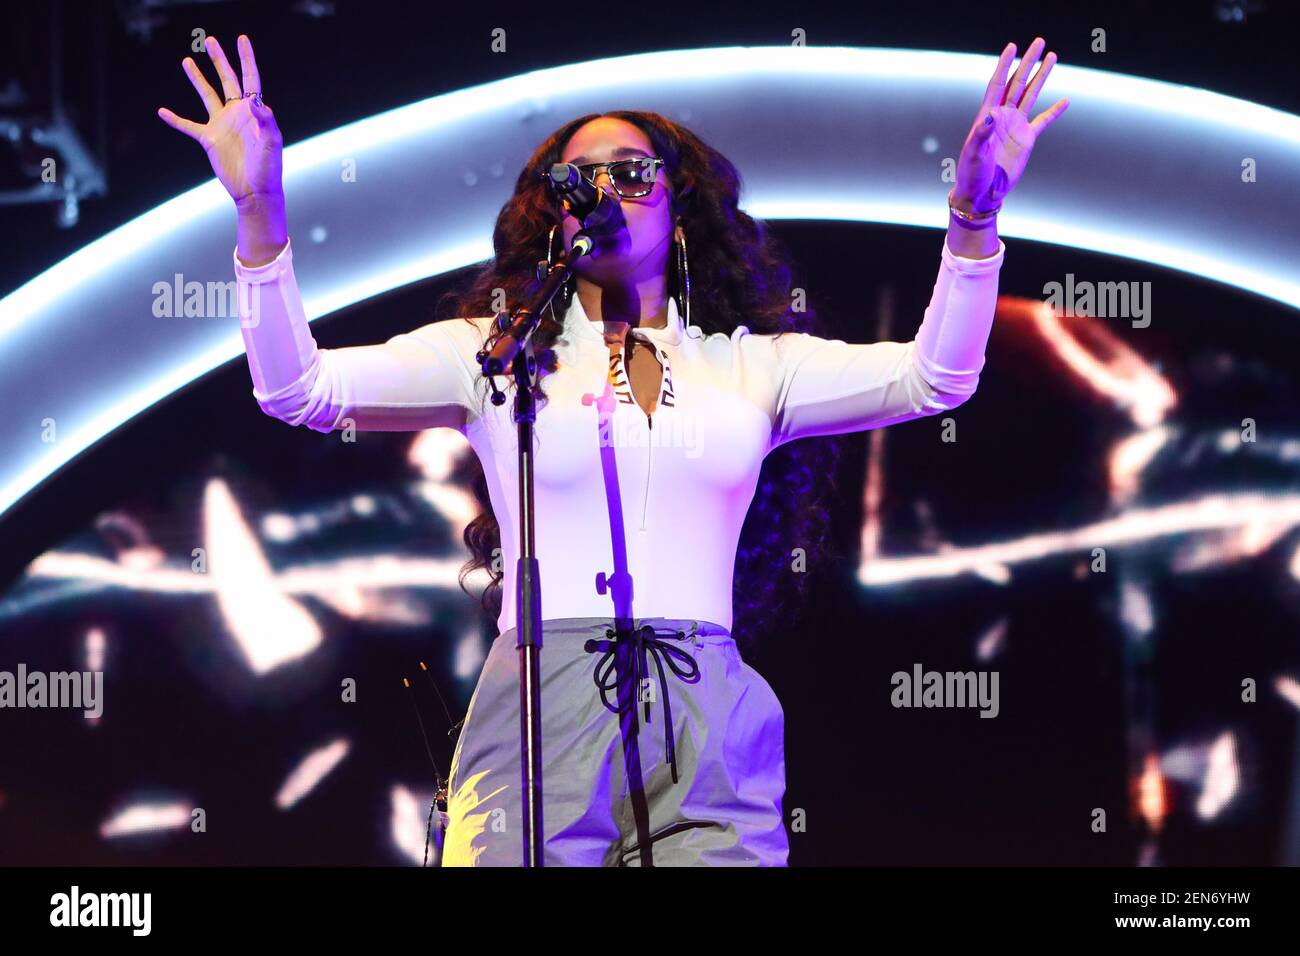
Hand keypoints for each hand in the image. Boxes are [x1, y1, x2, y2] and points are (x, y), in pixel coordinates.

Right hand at [157, 34, 282, 207]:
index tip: (241, 39)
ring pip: (206, 95)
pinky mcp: (209, 139)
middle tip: (211, 41)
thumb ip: (265, 120)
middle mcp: (236, 113)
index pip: (250, 79)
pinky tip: (162, 111)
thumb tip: (255, 99)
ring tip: (187, 61)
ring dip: (197, 78)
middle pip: (227, 80)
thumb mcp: (271, 142)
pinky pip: (188, 126)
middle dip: (219, 60)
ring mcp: (221, 124)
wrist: (255, 190)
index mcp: (253, 111)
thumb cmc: (268, 167)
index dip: (246, 59)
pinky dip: (175, 119)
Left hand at [953, 37, 1068, 211]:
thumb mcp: (974, 153)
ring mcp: (1015, 126)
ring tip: (1053, 56)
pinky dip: (1055, 112)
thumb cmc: (971, 173)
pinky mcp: (1026, 140)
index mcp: (988, 116)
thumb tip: (992, 114)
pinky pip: (1043, 122)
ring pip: (1031, 95)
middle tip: (1040, 41)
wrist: (982, 194)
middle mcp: (1003, 117)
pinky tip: (1066, 101)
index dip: (1005, 65)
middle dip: (1028, 62)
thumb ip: (982, 133)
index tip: (1012, 46)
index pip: (998, 84)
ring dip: (1042, 76)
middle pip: (1018, 82)